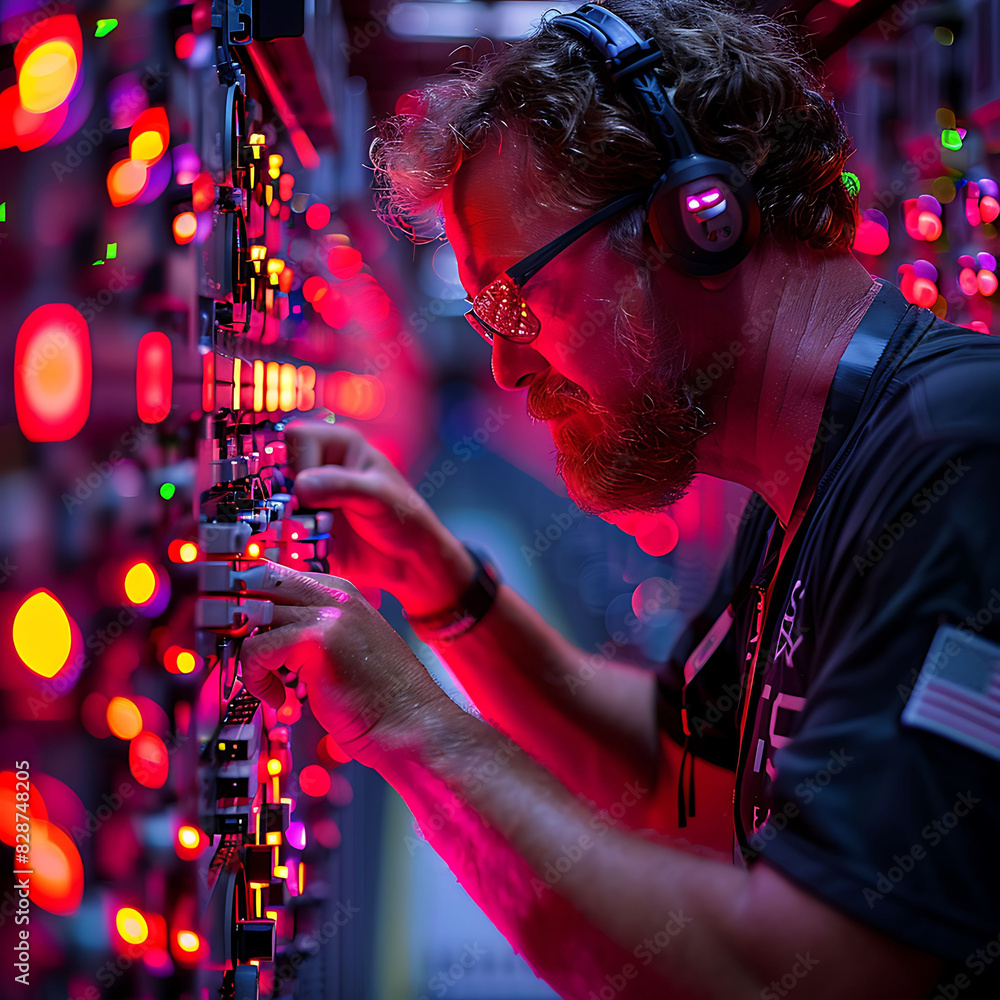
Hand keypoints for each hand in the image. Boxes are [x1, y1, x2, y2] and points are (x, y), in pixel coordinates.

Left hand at [240, 560, 445, 764]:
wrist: (413, 724)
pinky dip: (255, 679)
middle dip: (236, 617)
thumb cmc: (378, 700)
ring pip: (253, 615)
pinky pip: (256, 649)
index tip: (237, 635)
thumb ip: (306, 630)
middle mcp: (336, 595)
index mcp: (341, 592)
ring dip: (248, 655)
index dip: (247, 604)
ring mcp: (329, 613)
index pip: (274, 576)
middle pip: (259, 583)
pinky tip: (280, 700)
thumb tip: (255, 631)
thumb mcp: (341, 651)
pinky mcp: (317, 640)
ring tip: (268, 684)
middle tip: (237, 653)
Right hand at [285, 420, 475, 616]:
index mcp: (337, 444)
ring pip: (272, 504)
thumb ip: (341, 485)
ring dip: (287, 524)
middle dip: (287, 499)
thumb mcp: (378, 496)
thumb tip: (301, 485)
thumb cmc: (404, 518)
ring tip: (317, 538)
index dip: (299, 465)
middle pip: (275, 470)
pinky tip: (310, 552)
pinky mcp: (302, 527)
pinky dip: (286, 544)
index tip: (313, 494)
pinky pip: (278, 532)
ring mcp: (307, 498)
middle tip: (312, 520)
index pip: (296, 439)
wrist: (410, 562)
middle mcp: (317, 467)